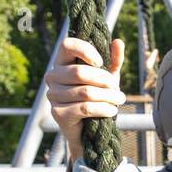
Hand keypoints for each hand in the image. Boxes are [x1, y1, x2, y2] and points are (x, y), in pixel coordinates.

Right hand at [45, 37, 127, 162]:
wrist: (90, 130)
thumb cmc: (98, 97)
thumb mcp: (108, 77)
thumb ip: (114, 60)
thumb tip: (118, 42)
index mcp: (61, 62)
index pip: (67, 45)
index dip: (86, 50)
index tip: (101, 62)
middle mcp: (52, 76)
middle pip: (80, 72)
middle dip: (105, 81)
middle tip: (118, 90)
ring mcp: (53, 95)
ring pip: (86, 92)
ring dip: (109, 97)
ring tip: (119, 100)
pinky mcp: (58, 113)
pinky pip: (85, 108)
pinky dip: (103, 109)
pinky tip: (112, 111)